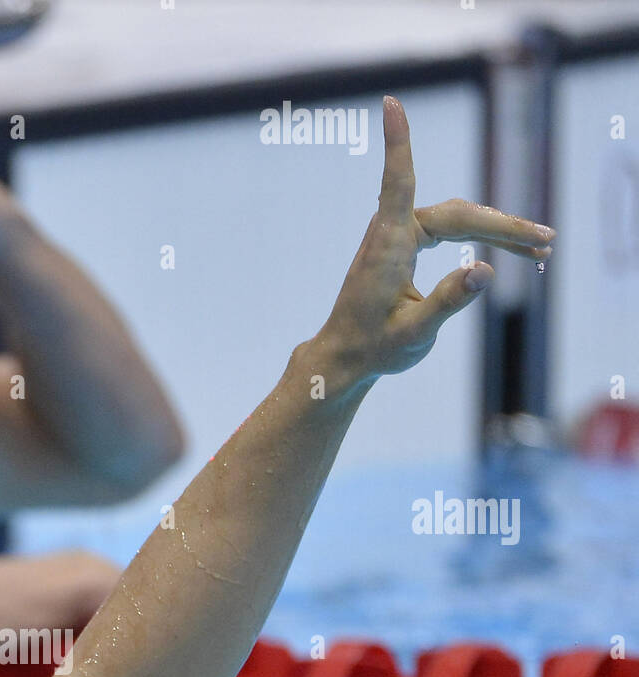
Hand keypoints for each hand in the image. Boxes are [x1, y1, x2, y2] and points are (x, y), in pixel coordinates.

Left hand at [315, 96, 553, 384]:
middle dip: (504, 226)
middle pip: (458, 214)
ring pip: (459, 222)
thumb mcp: (415, 334)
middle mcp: (392, 232)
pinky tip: (508, 251)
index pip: (397, 183)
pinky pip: (451, 231)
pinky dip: (480, 237)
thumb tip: (487, 269)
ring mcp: (399, 236)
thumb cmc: (373, 347)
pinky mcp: (405, 245)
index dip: (398, 143)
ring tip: (540, 251)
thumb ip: (448, 302)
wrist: (346, 357)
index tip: (390, 104)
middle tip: (547, 242)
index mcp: (387, 245)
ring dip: (499, 232)